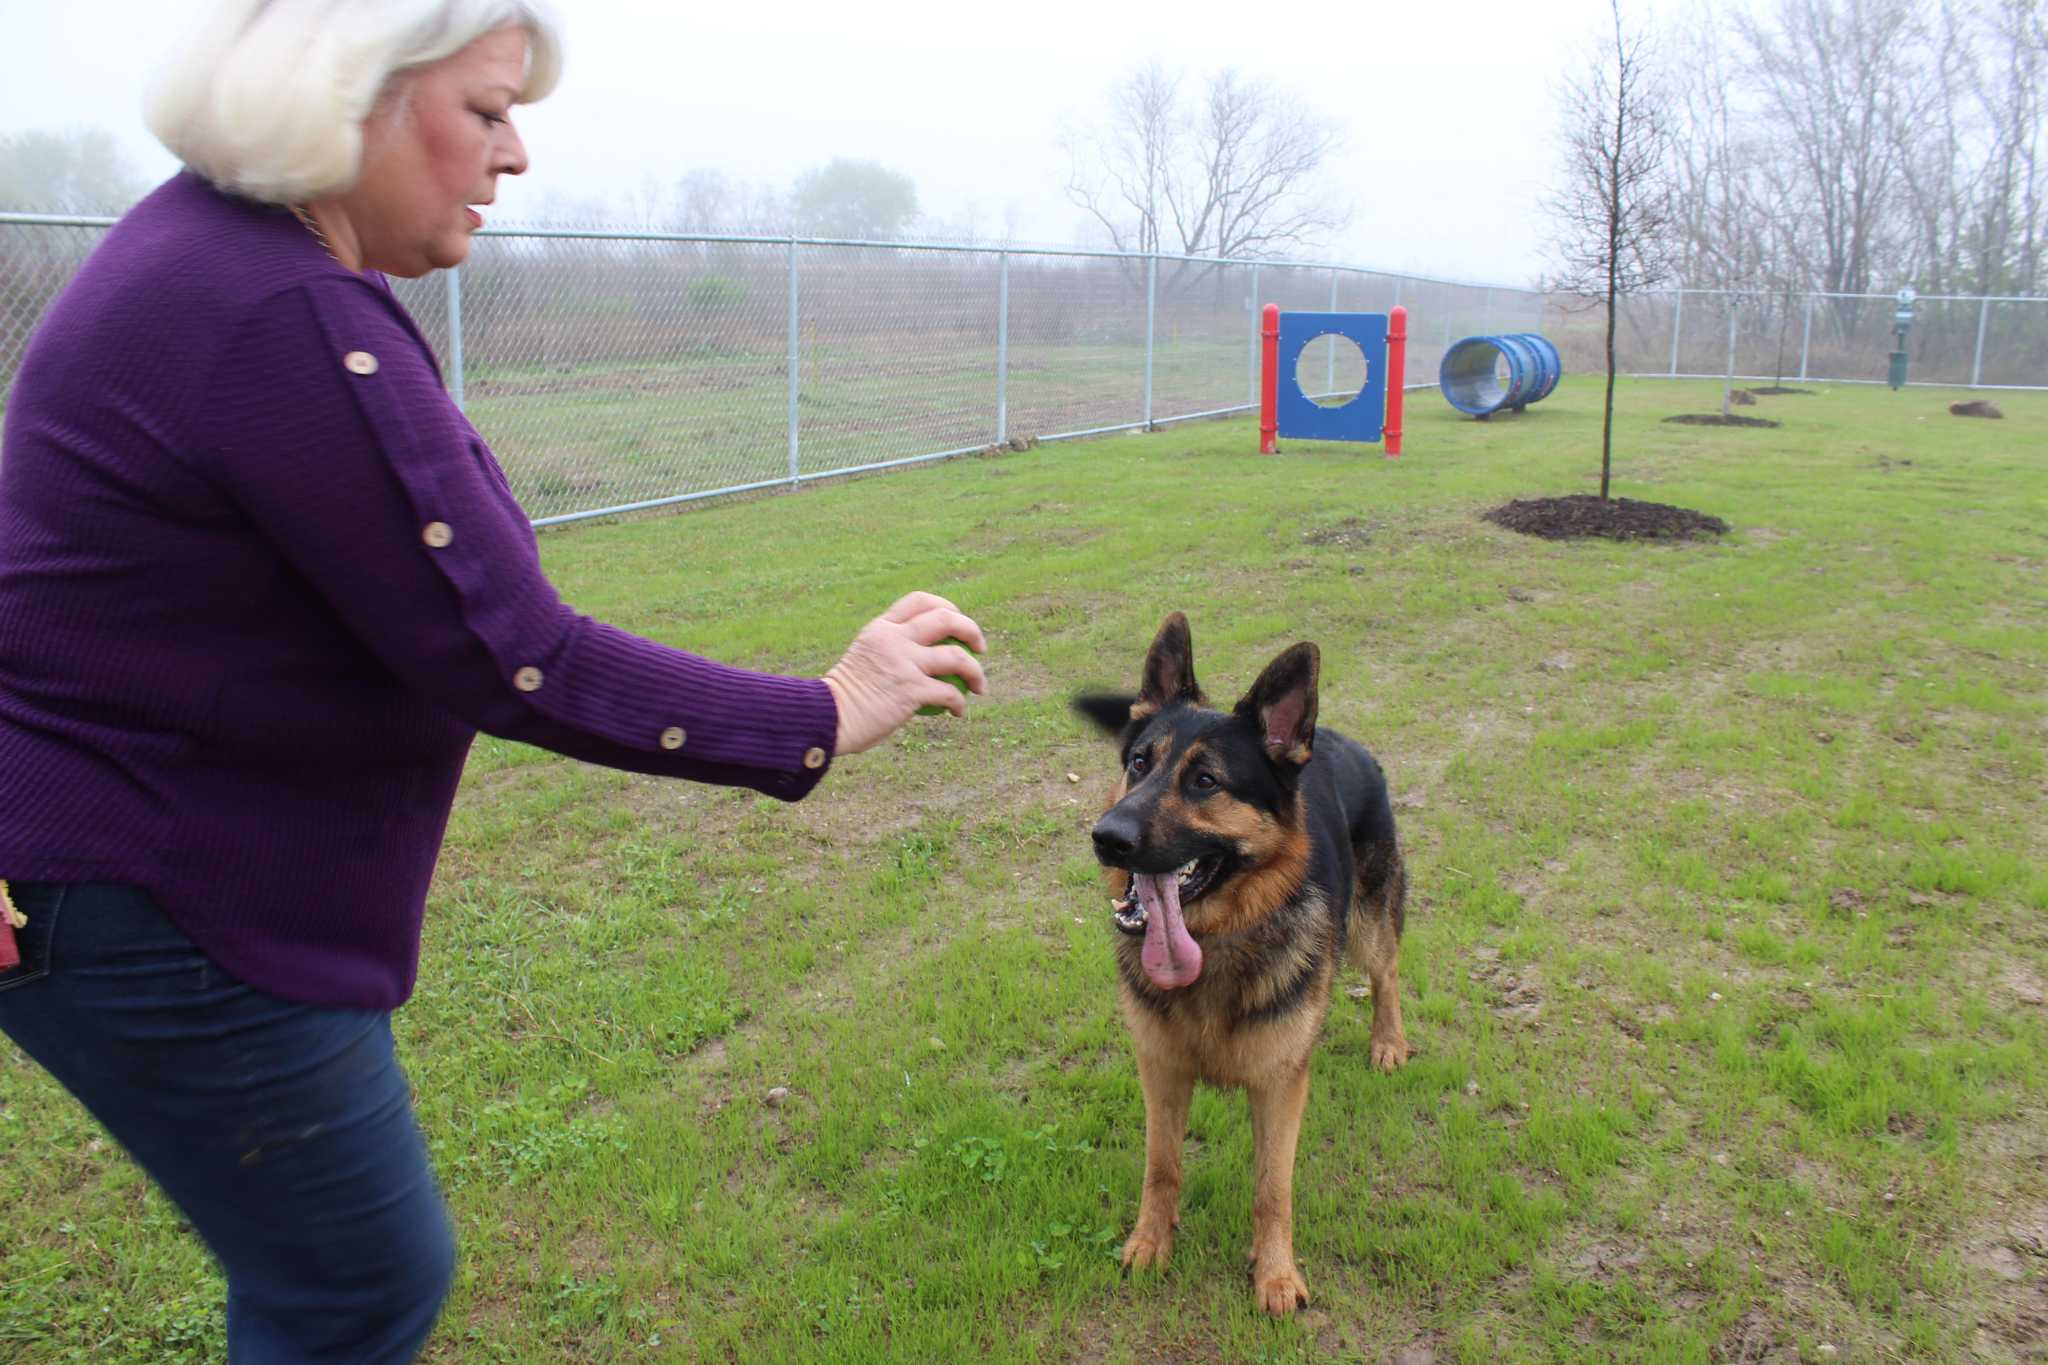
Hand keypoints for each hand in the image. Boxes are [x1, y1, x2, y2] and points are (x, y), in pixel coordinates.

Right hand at [822, 592, 986, 754]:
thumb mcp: (864, 660)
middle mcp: (894, 640)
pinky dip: (960, 704)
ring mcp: (904, 664)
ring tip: (980, 687)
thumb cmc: (843, 698)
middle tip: (980, 648)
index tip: (958, 620)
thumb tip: (921, 655)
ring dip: (976, 672)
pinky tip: (958, 713)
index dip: (945, 605)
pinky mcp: (911, 691)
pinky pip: (949, 693)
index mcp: (881, 628)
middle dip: (972, 630)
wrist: (825, 718)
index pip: (919, 601)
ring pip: (957, 657)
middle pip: (946, 619)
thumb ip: (890, 651)